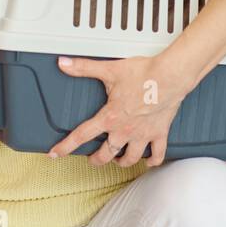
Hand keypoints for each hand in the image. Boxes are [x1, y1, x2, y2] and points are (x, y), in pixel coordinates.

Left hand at [46, 55, 189, 167]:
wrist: (170, 77)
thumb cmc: (143, 73)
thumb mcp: (109, 70)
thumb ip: (84, 68)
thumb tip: (64, 63)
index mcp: (110, 117)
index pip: (82, 135)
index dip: (65, 146)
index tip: (55, 154)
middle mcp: (124, 131)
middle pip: (106, 154)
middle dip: (96, 159)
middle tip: (92, 160)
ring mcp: (143, 135)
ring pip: (130, 158)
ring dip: (121, 162)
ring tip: (117, 161)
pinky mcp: (159, 134)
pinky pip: (157, 154)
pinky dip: (153, 161)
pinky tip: (149, 162)